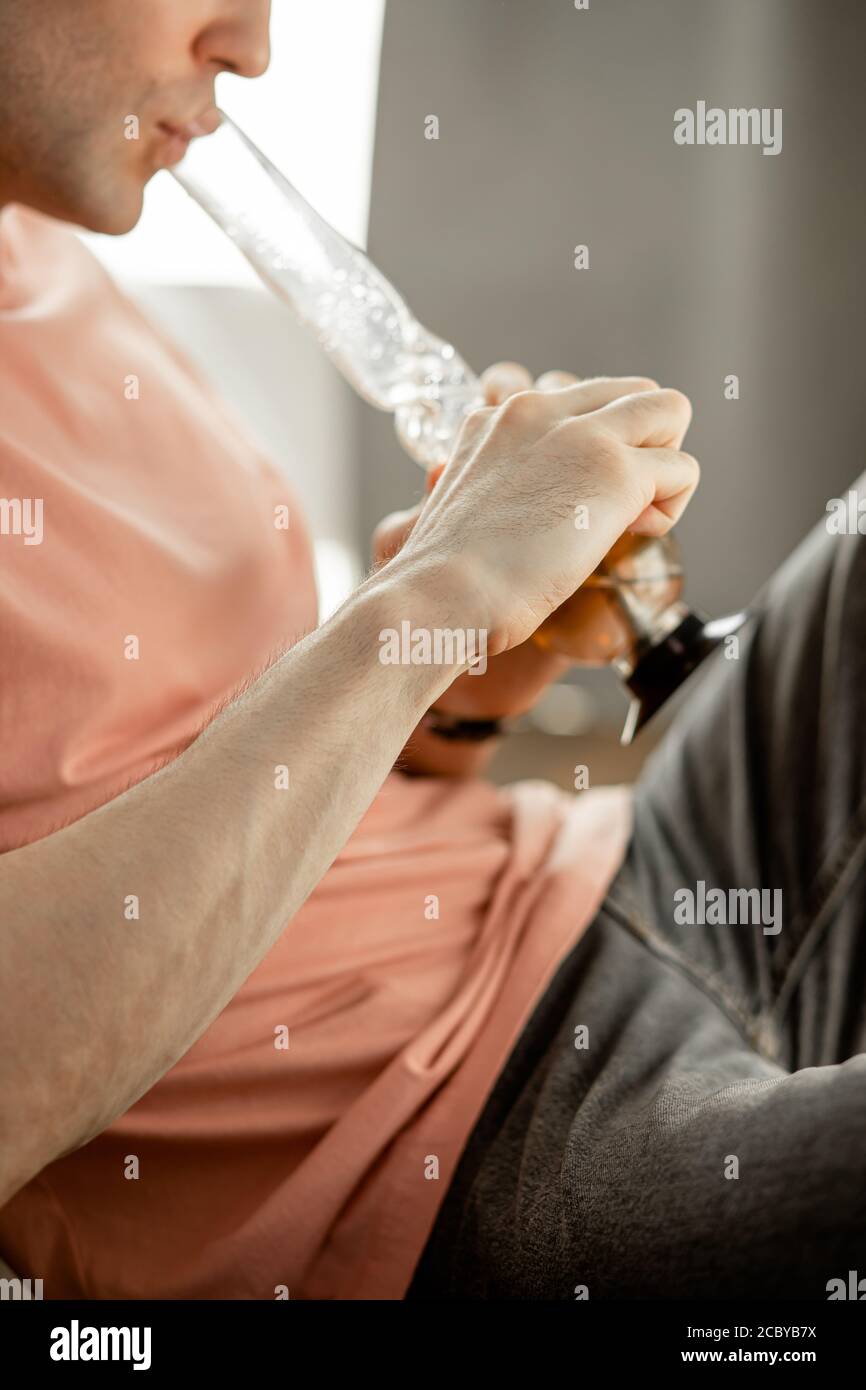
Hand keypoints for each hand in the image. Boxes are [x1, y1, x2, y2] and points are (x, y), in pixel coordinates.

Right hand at [373, 362, 697, 716]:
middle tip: (620, 503)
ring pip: (669, 410)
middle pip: (631, 391)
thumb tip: (525, 504)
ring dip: (664, 466)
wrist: (440, 594)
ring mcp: (582, 434)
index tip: (577, 495)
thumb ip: (498, 484)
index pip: (576, 396)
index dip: (595, 442)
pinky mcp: (615, 470)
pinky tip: (634, 535)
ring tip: (634, 517)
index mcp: (498, 417)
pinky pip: (682, 468)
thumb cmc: (444, 577)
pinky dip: (670, 507)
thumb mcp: (462, 506)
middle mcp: (539, 409)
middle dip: (643, 443)